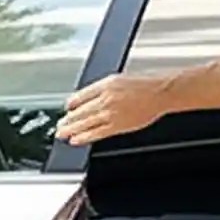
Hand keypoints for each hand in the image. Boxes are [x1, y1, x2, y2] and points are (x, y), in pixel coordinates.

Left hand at [54, 73, 170, 145]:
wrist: (160, 93)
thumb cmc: (145, 85)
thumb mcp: (119, 79)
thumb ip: (103, 89)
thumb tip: (88, 98)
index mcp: (104, 85)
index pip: (80, 96)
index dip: (71, 104)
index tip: (67, 109)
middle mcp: (104, 99)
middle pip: (80, 112)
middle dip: (67, 120)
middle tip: (59, 126)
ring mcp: (110, 113)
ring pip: (84, 123)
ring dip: (71, 129)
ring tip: (62, 134)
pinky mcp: (117, 125)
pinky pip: (96, 133)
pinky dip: (84, 137)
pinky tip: (76, 140)